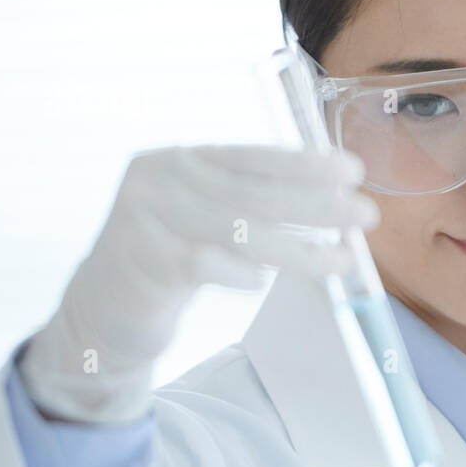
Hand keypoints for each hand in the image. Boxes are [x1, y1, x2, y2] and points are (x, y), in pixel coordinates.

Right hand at [18, 145, 378, 423]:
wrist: (100, 310)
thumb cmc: (168, 259)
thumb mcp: (204, 217)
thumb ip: (249, 202)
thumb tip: (331, 201)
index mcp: (180, 160)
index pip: (252, 157)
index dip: (304, 163)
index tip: (352, 171)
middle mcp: (160, 178)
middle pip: (253, 192)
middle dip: (316, 204)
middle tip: (365, 214)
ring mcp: (147, 218)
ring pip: (240, 230)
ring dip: (299, 247)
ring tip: (343, 260)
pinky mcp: (143, 260)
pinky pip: (208, 265)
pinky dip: (243, 273)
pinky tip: (263, 282)